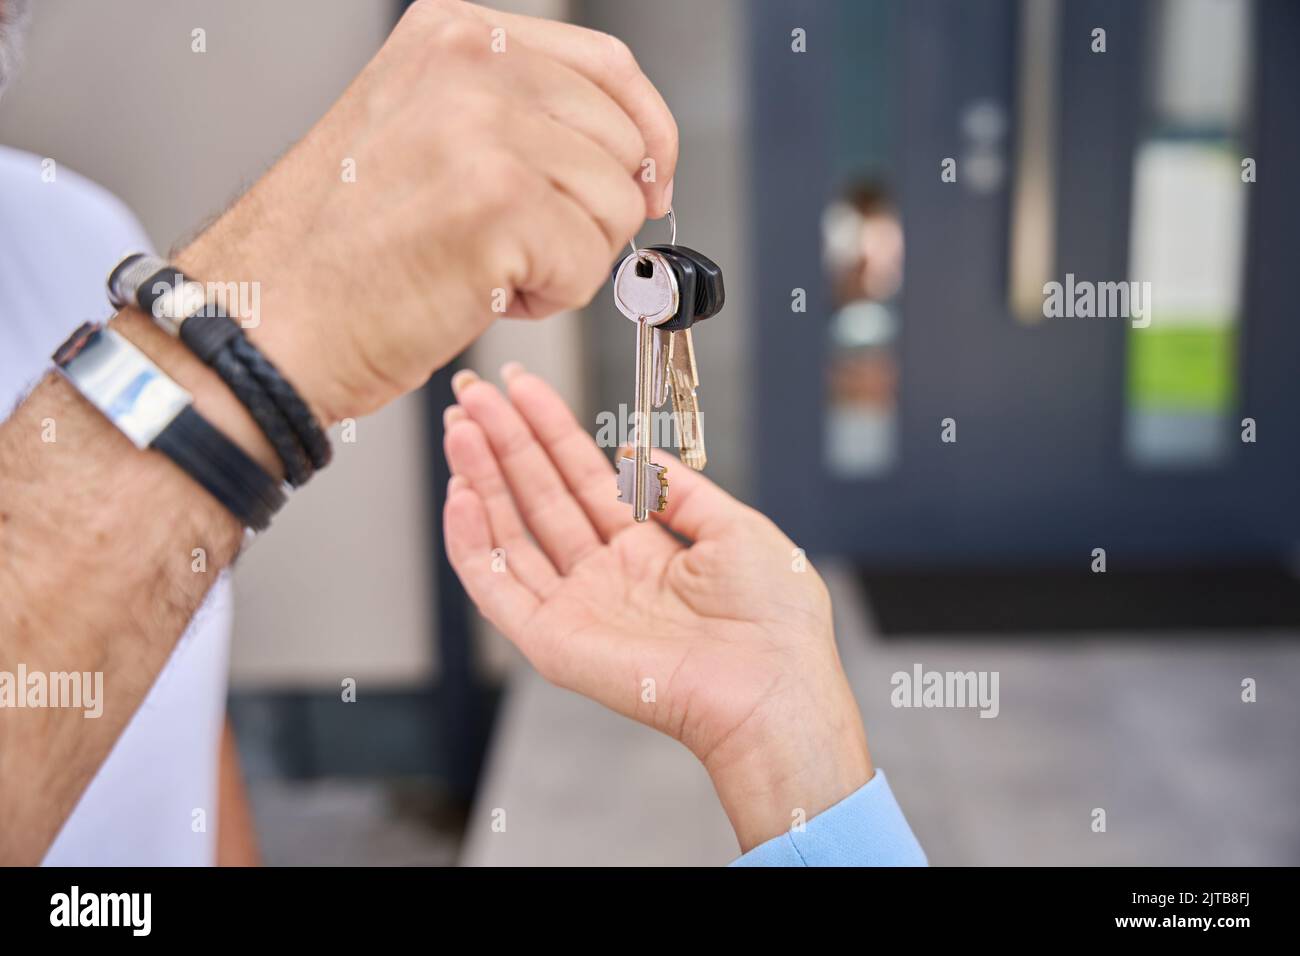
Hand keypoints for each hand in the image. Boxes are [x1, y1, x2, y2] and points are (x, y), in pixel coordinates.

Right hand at [175, 0, 676, 425]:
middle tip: (519, 245)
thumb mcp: (425, 135)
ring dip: (567, 259)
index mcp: (455, 37)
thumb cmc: (341, 251)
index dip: (647, 135)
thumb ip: (519, 117)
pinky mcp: (496, 204)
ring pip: (615, 207)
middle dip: (593, 213)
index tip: (649, 181)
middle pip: (623, 143)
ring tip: (486, 266)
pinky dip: (548, 299)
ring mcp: (483, 130)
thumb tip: (629, 154)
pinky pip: (588, 264)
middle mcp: (470, 66)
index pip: (609, 68)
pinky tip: (480, 292)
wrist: (268, 322)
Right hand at [442, 366, 873, 851]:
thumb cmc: (775, 622)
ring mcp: (575, 609)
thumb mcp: (735, 527)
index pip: (582, 478)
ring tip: (460, 427)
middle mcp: (604, 577)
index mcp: (646, 551)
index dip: (550, 431)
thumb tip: (632, 452)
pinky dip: (473, 543)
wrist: (774, 687)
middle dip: (505, 443)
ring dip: (481, 480)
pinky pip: (499, 588)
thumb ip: (677, 488)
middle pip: (539, 497)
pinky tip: (461, 495)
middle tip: (473, 394)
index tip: (521, 388)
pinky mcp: (554, 642)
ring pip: (511, 533)